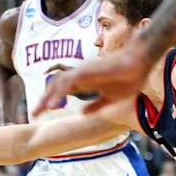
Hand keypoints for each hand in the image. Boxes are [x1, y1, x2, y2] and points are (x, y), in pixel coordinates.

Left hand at [34, 41, 153, 116]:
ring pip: (58, 84)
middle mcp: (80, 75)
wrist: (141, 61)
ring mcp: (83, 71)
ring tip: (38, 112)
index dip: (50, 101)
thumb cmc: (130, 77)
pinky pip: (68, 83)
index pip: (62, 91)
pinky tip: (52, 105)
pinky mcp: (87, 71)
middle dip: (43, 100)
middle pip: (55, 86)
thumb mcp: (110, 98)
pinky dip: (58, 93)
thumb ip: (96, 105)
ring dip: (47, 97)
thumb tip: (81, 113)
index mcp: (85, 82)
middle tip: (34, 114)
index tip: (41, 113)